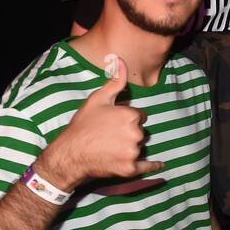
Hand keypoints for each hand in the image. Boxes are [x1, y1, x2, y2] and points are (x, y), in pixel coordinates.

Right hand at [37, 55, 163, 189]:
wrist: (70, 153)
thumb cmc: (83, 125)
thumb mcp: (97, 99)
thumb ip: (115, 81)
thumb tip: (121, 60)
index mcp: (131, 115)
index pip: (140, 115)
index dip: (128, 117)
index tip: (115, 121)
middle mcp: (136, 133)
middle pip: (141, 131)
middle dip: (130, 132)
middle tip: (111, 135)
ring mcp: (134, 152)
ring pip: (140, 146)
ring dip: (132, 146)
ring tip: (112, 147)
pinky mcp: (130, 169)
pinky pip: (147, 166)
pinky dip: (153, 166)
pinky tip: (159, 164)